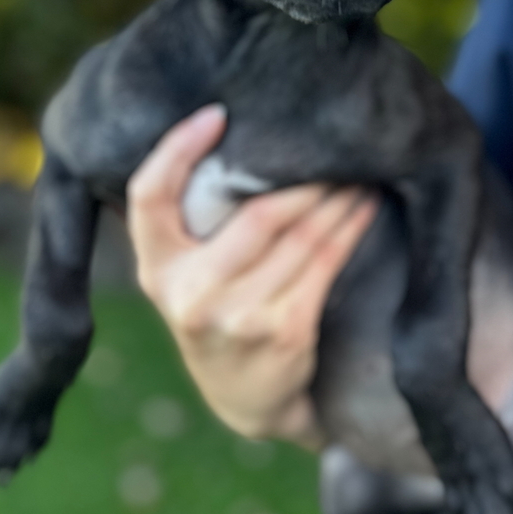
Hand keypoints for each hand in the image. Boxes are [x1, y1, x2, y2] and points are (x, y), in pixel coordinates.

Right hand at [127, 105, 377, 447]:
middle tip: (328, 143)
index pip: (148, 197)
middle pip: (253, 214)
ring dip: (335, 195)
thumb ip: (189, 223)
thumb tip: (225, 132)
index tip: (216, 113)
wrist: (247, 399)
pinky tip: (363, 203)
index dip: (176, 150)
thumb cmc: (216, 311)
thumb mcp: (182, 275)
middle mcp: (190, 295)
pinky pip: (325, 261)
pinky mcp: (284, 333)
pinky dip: (349, 225)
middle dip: (300, 175)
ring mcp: (238, 317)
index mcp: (156, 270)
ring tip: (356, 166)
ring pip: (299, 234)